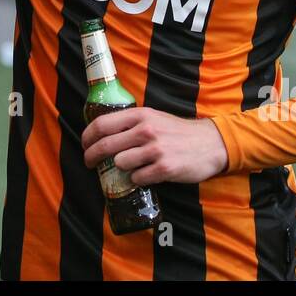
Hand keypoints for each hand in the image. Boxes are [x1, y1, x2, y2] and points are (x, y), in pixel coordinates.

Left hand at [82, 108, 228, 184]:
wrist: (210, 143)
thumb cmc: (178, 131)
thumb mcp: (155, 117)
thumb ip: (132, 122)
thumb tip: (103, 133)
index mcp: (141, 115)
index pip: (102, 124)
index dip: (87, 137)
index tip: (84, 145)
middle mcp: (146, 130)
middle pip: (105, 145)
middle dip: (91, 157)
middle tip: (89, 163)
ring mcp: (155, 150)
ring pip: (120, 163)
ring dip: (120, 168)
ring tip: (129, 167)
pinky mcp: (164, 168)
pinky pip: (137, 178)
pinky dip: (138, 179)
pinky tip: (146, 175)